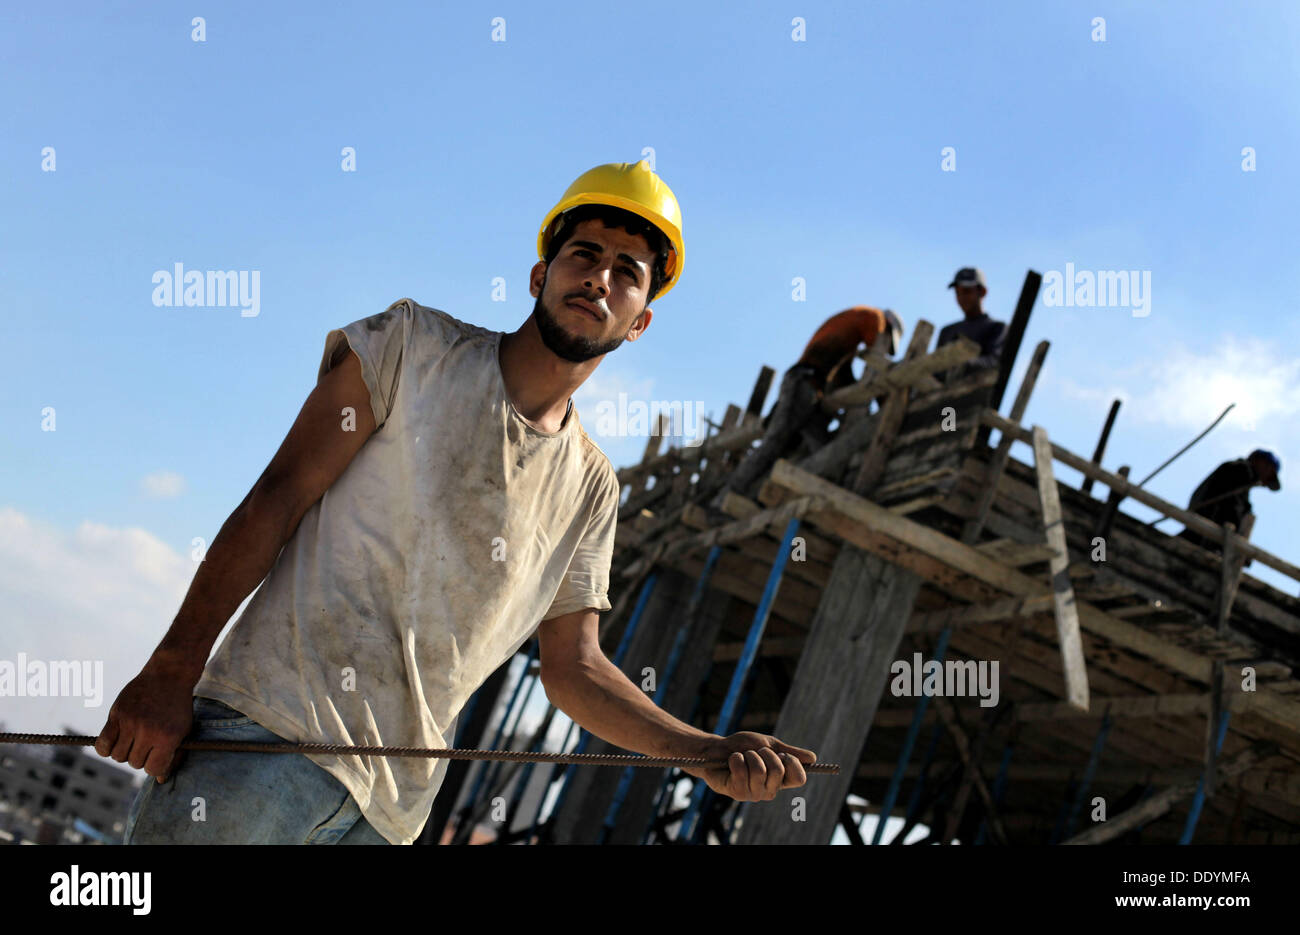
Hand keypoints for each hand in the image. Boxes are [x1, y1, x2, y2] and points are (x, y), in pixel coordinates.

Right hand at [94, 652, 201, 782]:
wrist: (169, 675)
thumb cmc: (178, 706)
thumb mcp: (184, 730)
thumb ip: (174, 756)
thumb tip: (160, 780)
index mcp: (168, 737)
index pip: (153, 769)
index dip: (154, 766)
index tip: (156, 756)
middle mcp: (148, 731)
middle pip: (134, 763)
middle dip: (140, 756)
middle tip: (145, 743)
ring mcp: (131, 722)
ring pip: (117, 756)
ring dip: (124, 752)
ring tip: (133, 740)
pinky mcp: (116, 714)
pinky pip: (103, 744)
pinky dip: (105, 748)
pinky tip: (115, 741)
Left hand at [680, 731, 815, 801]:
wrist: (717, 749)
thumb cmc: (742, 747)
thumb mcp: (768, 744)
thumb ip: (789, 751)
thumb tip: (812, 759)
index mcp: (780, 779)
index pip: (799, 778)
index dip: (792, 763)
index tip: (781, 753)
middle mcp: (770, 790)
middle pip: (778, 770)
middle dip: (765, 753)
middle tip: (754, 752)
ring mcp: (754, 794)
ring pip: (759, 770)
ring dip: (748, 755)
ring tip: (741, 756)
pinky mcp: (737, 793)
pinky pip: (741, 771)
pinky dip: (736, 758)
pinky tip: (732, 761)